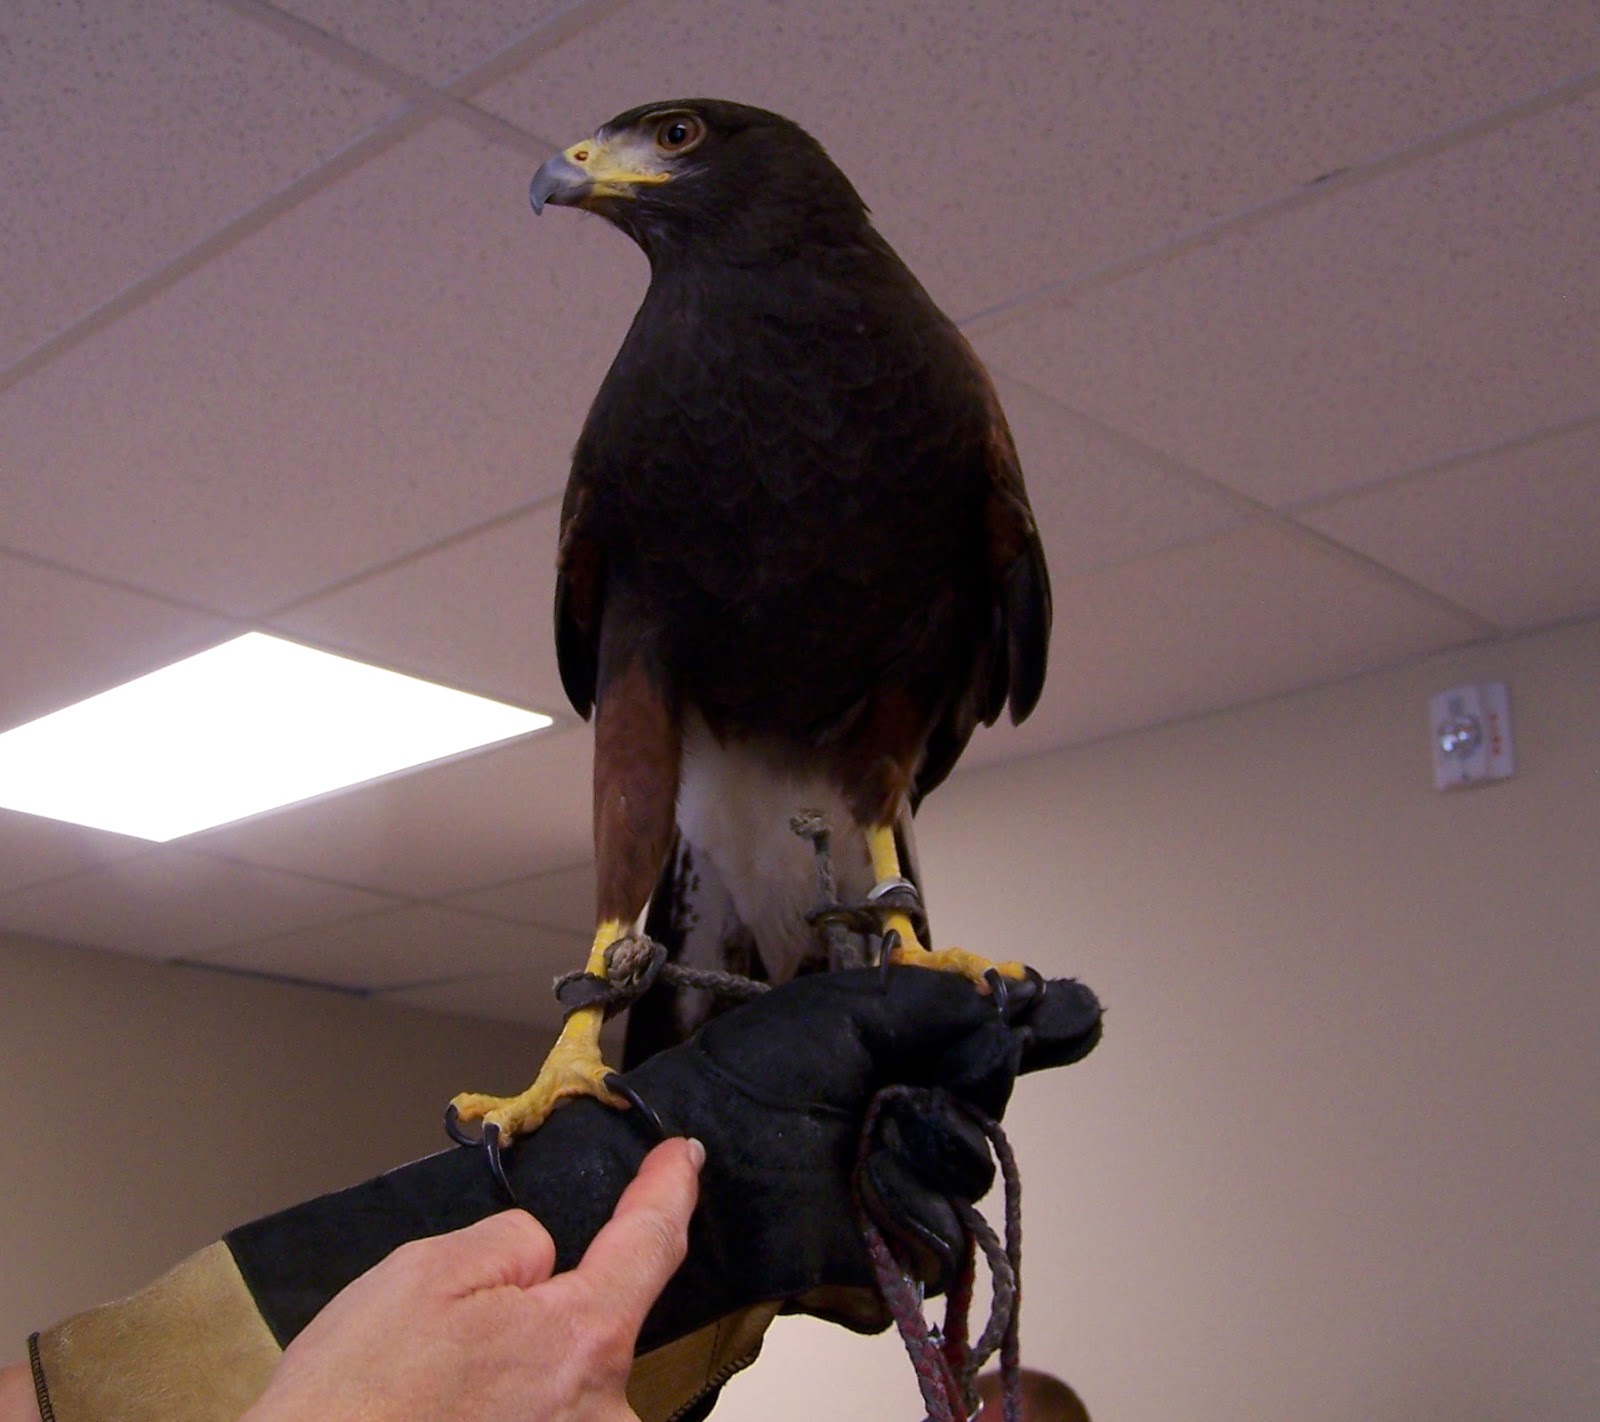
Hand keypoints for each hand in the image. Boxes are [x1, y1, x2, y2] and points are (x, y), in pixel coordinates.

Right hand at [243, 1137, 702, 1421]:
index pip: (652, 1240)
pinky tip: (452, 1405)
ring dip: (524, 1369)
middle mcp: (600, 1413)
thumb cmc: (352, 1404)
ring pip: (572, 1379)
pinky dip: (512, 1401)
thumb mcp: (428, 1272)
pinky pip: (551, 1414)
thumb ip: (513, 1242)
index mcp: (582, 1340)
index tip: (680, 1160)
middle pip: (605, 1322)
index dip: (668, 1189)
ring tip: (438, 1387)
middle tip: (458, 1333)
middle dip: (552, 1306)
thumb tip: (542, 1257)